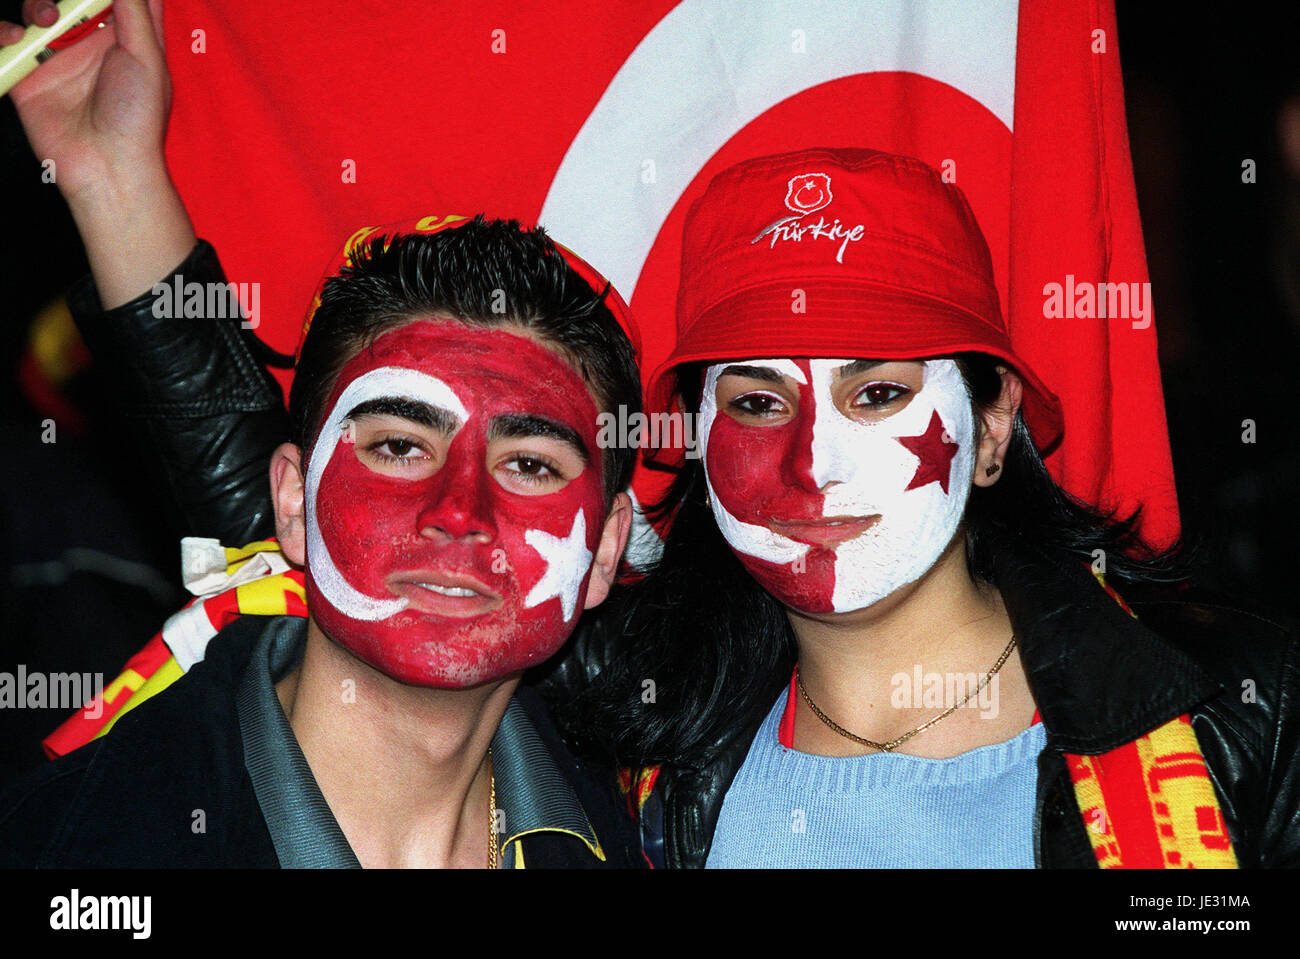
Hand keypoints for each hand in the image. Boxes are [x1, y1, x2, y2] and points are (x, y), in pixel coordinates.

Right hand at [2, 0, 168, 204]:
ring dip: (36, 5)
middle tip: (67, 4)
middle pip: (72, 0)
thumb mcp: (146, 56)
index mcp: (125, 39)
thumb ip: (134, 11)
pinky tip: (18, 39)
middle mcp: (91, 45)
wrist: (106, 164)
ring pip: (37, 12)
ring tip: (47, 19)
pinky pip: (7, 42)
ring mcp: (58, 58)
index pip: (118, 0)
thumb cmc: (136, 116)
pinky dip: (5, 33)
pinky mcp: (28, 75)